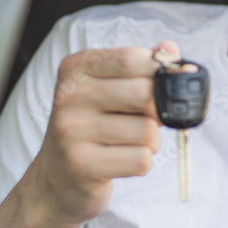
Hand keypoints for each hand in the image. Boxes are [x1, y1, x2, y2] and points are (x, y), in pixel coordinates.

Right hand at [28, 40, 180, 224]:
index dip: (161, 70)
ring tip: (129, 143)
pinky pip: (141, 160)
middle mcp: (69, 96)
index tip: (170, 81)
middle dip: (157, 110)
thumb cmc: (92, 128)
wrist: (55, 179)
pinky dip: (142, 162)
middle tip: (145, 119)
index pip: (131, 58)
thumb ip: (141, 67)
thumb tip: (171, 48)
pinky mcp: (83, 165)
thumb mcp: (109, 89)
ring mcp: (72, 131)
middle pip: (144, 93)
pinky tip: (121, 161)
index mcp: (76, 69)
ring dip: (150, 141)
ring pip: (147, 130)